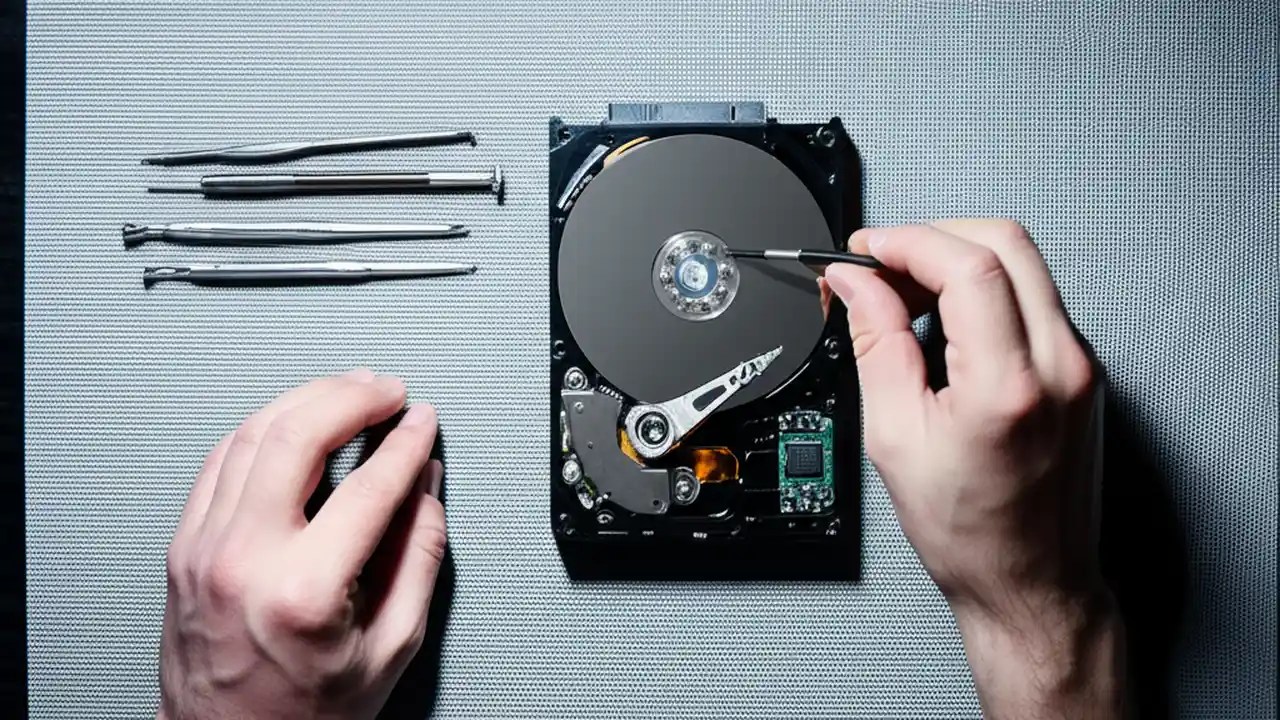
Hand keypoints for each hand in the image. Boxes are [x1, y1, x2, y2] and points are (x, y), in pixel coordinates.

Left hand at [159, 370, 446, 719]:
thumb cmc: (303, 713)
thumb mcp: (391, 646)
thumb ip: (419, 557)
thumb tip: (424, 487)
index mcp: (303, 590)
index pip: (369, 488)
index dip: (406, 445)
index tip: (424, 424)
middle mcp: (244, 559)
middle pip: (298, 437)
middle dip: (351, 398)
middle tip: (388, 390)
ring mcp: (204, 548)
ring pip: (252, 436)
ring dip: (306, 400)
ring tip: (349, 390)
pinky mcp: (185, 547)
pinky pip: (221, 460)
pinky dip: (263, 427)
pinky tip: (293, 418)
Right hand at [824, 220, 1124, 718]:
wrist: (1031, 584)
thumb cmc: (970, 534)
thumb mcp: (894, 438)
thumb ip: (874, 345)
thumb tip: (856, 285)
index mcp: (1009, 386)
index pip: (967, 265)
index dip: (906, 242)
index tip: (865, 251)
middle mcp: (1061, 366)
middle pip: (1005, 243)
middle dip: (932, 238)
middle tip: (881, 266)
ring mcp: (1080, 366)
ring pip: (1022, 265)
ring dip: (955, 263)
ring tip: (903, 302)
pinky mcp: (1081, 371)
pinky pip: (1031, 300)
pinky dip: (981, 293)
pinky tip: (940, 327)